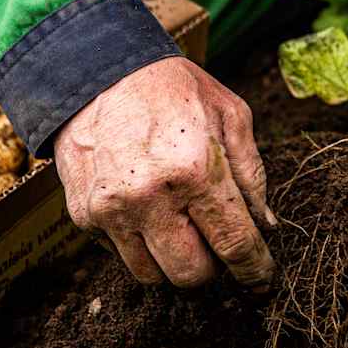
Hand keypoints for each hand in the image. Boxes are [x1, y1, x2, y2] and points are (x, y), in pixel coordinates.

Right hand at [55, 56, 277, 288]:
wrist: (97, 69)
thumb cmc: (171, 89)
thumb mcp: (230, 114)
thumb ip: (251, 174)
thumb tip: (264, 225)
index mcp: (195, 171)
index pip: (234, 244)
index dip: (254, 269)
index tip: (262, 278)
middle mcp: (150, 197)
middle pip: (190, 275)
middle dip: (210, 266)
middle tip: (214, 240)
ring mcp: (111, 209)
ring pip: (151, 275)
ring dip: (171, 259)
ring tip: (178, 224)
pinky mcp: (84, 214)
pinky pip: (119, 253)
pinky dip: (138, 242)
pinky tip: (145, 208)